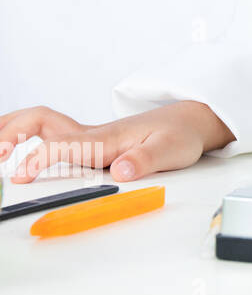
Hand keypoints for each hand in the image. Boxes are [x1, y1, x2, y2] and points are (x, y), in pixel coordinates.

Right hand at [0, 101, 234, 183]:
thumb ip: (146, 160)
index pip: (64, 145)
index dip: (40, 157)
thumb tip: (121, 172)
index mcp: (107, 139)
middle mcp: (91, 134)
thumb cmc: (180, 135)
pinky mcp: (88, 141)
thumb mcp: (172, 150)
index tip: (20, 173)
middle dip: (10, 131)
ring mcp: (87, 136)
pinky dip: (21, 132)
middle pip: (41, 120)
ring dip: (10, 127)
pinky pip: (47, 132)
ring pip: (40, 122)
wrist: (191, 121)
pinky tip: (8, 144)